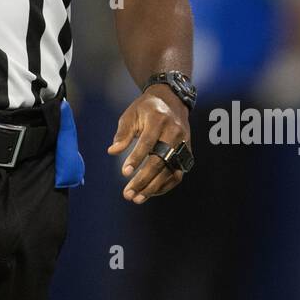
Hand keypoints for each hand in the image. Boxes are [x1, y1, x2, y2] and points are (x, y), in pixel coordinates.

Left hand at [107, 85, 191, 203]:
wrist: (173, 101)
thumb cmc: (146, 109)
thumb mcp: (131, 114)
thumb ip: (122, 133)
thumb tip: (112, 151)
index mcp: (158, 120)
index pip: (147, 143)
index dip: (136, 159)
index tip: (124, 173)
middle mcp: (174, 133)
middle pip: (160, 161)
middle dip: (143, 180)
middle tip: (128, 194)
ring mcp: (183, 144)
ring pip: (170, 171)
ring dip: (154, 188)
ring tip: (137, 198)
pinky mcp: (187, 153)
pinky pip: (177, 174)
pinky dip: (164, 186)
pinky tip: (150, 192)